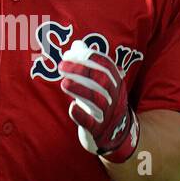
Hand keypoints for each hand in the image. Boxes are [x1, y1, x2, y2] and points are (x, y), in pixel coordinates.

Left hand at [58, 39, 139, 163]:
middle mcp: (114, 97)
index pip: (106, 66)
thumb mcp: (102, 85)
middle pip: (102, 81)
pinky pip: (91, 123)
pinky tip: (71, 107)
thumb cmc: (105, 104)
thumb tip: (77, 44)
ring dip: (80, 90)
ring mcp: (107, 114)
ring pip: (97, 101)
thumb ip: (90, 65)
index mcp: (116, 84)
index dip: (89, 57)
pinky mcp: (98, 130)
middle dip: (82, 70)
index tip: (71, 52)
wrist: (117, 135)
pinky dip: (81, 115)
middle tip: (61, 64)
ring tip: (63, 83)